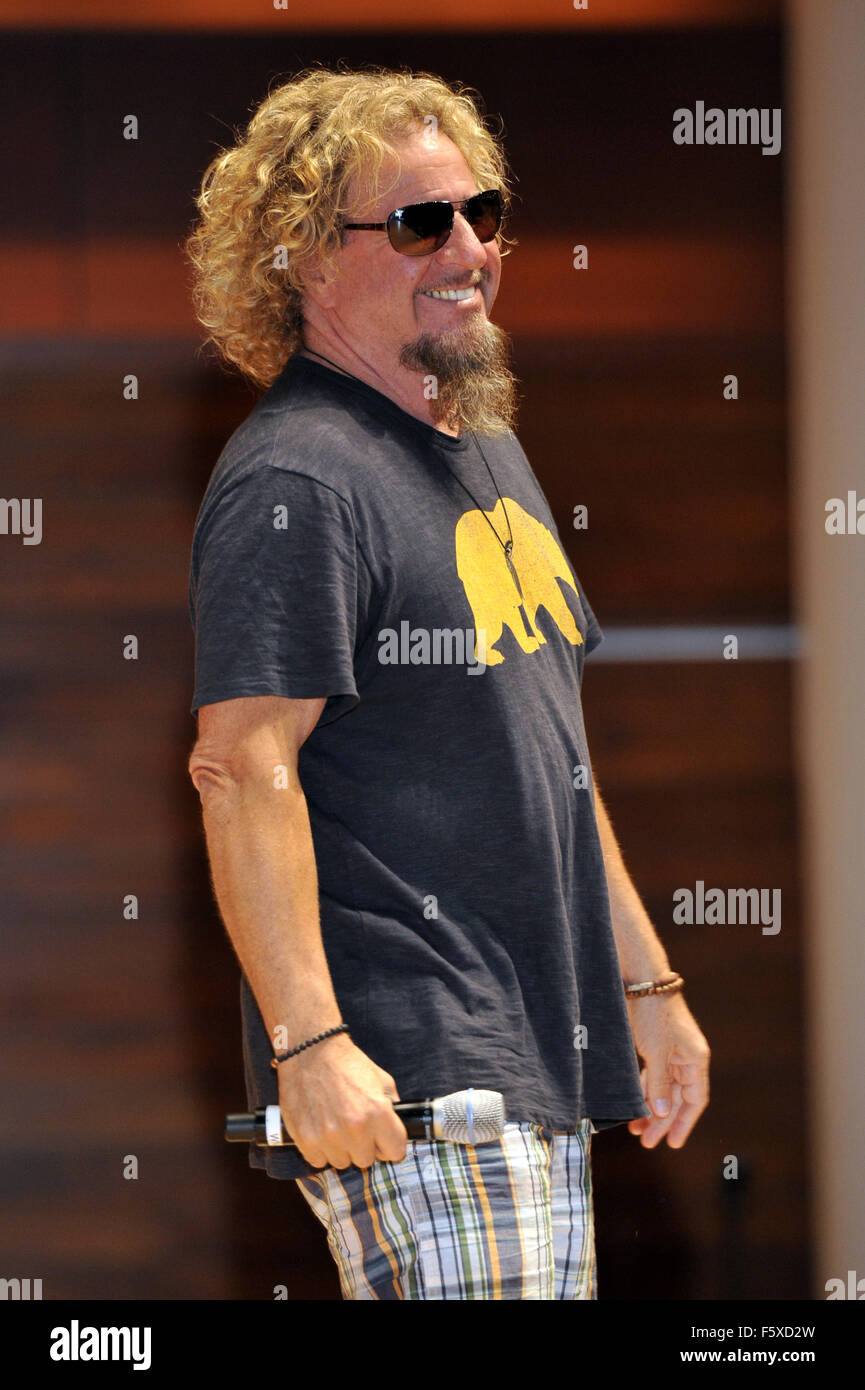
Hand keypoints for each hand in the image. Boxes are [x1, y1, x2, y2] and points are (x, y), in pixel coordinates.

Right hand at [277, 1032, 407, 1170]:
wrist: (310, 1052)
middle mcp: (355, 1129)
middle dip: (364, 1145)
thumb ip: (393, 1106)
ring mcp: (329, 1137)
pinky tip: (320, 1129)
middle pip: (367, 1160)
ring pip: (343, 1162)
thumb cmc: (346, 1063)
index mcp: (378, 1113)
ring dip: (341, 1148)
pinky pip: (319, 1161)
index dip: (389, 1144)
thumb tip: (396, 1129)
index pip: (396, 1152)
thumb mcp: (381, 1079)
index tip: (382, 1138)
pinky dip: (320, 1149)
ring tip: (335, 1124)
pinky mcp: (306, 1140)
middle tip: (354, 1125)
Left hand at [625, 992, 709, 1148]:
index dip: (685, 1123)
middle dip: (662, 1121)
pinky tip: (634, 1106)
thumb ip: (659, 1084)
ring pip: (663, 1089)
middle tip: (646, 1142)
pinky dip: (644, 1091)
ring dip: (650, 1109)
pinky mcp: (655, 1046)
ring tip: (635, 1129)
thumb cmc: (652, 1013)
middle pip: (677, 1098)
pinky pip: (652, 1076)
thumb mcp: (655, 1052)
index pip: (695, 1100)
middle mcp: (686, 1058)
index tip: (673, 1143)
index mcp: (695, 1059)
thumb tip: (662, 1114)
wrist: (641, 981)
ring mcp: (671, 1052)